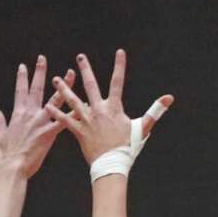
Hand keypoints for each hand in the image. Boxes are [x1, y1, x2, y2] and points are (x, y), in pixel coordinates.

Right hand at [0, 56, 74, 177]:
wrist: (13, 167)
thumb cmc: (7, 154)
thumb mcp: (0, 134)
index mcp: (18, 114)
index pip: (20, 91)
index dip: (22, 78)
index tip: (24, 66)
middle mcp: (29, 114)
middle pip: (36, 89)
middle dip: (40, 72)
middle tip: (42, 58)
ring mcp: (40, 122)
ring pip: (54, 100)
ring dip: (64, 86)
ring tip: (70, 73)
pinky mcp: (49, 133)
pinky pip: (64, 121)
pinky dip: (74, 113)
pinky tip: (83, 106)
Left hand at [46, 49, 173, 165]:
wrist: (113, 164)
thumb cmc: (128, 147)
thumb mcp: (142, 128)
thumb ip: (154, 111)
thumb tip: (169, 98)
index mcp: (114, 107)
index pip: (118, 82)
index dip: (119, 66)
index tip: (119, 52)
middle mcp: (99, 110)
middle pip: (90, 85)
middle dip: (85, 69)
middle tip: (80, 57)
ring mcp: (87, 120)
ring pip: (73, 100)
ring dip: (64, 89)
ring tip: (55, 79)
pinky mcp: (78, 131)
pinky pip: (65, 121)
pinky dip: (57, 113)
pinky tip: (47, 105)